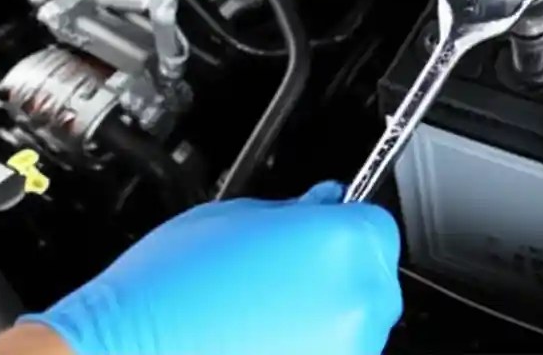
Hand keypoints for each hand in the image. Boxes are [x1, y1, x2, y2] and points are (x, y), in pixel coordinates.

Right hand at [20, 181, 402, 354]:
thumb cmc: (167, 292)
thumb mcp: (232, 217)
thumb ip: (292, 208)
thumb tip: (323, 202)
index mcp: (342, 243)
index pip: (375, 223)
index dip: (340, 225)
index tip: (317, 230)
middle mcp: (358, 299)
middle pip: (371, 274)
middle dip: (336, 269)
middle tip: (281, 271)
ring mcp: (347, 349)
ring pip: (355, 320)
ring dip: (324, 312)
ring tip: (263, 309)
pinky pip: (330, 350)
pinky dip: (308, 345)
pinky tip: (262, 337)